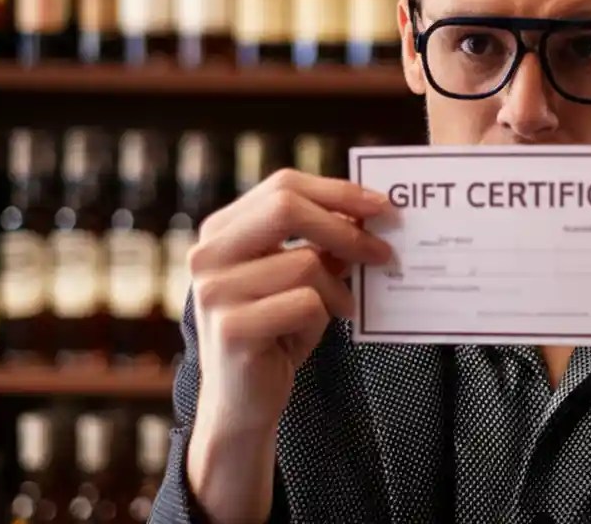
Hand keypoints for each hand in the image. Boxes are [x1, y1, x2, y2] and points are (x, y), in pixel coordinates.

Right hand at [187, 168, 392, 433]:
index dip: (337, 191)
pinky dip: (322, 318)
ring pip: (305, 262)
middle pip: (287, 208)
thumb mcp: (299, 279)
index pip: (282, 186)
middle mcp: (207, 254)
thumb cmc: (276, 333)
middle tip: (383, 251)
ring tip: (338, 309)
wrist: (243, 404)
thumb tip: (367, 213)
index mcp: (221, 232)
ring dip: (336, 288)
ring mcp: (214, 290)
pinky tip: (312, 333)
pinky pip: (305, 304)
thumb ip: (322, 244)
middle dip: (345, 227)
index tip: (380, 205)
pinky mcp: (232, 328)